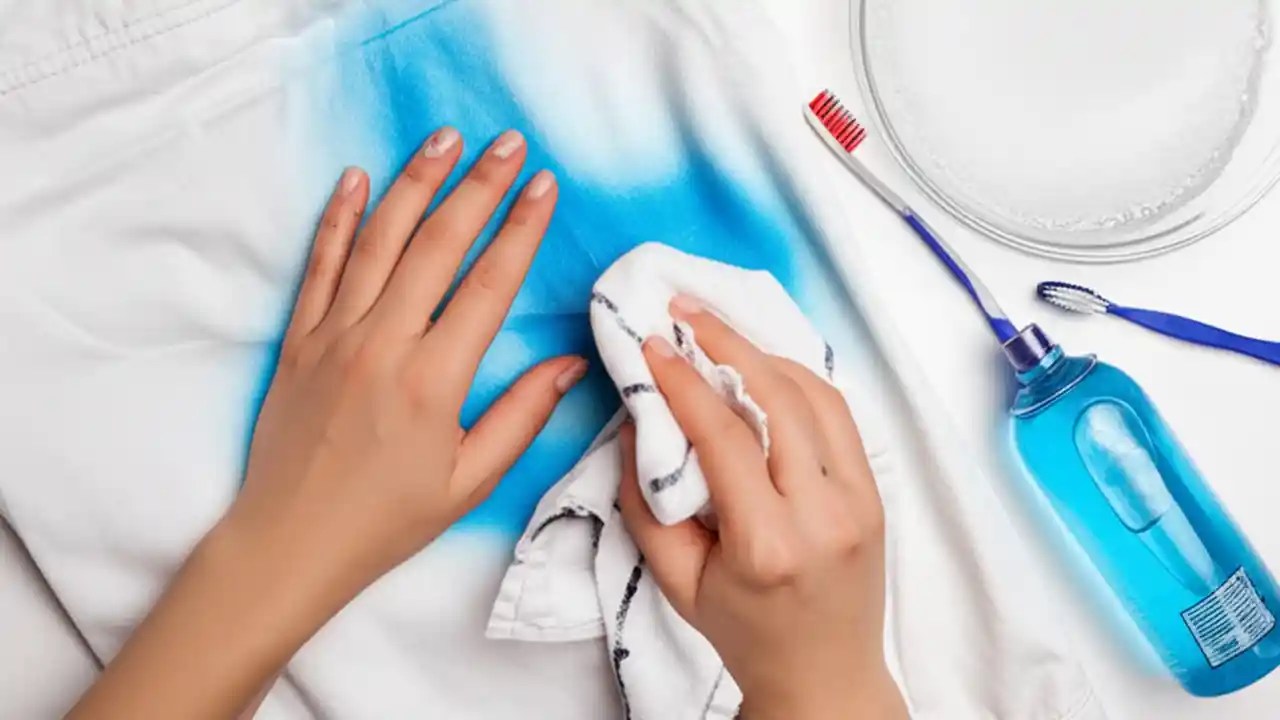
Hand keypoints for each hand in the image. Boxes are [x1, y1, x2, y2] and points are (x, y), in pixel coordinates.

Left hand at [68, 128, 586, 719]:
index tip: (544, 186)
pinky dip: (338, 218)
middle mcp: (382, 344)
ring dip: (415, 183)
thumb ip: (521, 417)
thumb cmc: (386, 520)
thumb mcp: (469, 482)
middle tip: (509, 143)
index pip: (488, 285)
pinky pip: (318, 265)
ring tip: (445, 138)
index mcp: (433, 380)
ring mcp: (333, 335)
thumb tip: (568, 363)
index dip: (521, 229)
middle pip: (437, 244)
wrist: (288, 542)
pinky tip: (357, 178)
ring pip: (378, 240)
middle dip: (478, 186)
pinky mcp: (297, 339)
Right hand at [617, 296, 906, 719]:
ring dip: (766, 354)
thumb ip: (645, 503)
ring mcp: (861, 500)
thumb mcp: (675, 582)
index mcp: (768, 545)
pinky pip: (838, 416)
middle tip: (686, 309)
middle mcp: (824, 514)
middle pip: (779, 399)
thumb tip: (638, 421)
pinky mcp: (876, 492)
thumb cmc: (744, 632)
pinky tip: (764, 367)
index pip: (726, 437)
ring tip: (721, 332)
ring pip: (818, 396)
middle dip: (729, 342)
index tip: (652, 344)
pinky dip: (799, 381)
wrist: (825, 674)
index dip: (684, 382)